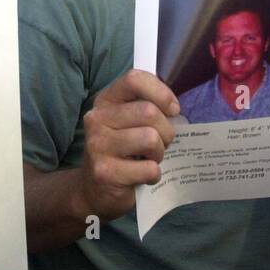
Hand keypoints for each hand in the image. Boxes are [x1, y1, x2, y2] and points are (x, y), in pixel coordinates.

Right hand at [78, 69, 178, 221]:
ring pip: (150, 138)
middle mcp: (97, 119)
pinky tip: (144, 177)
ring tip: (150, 159)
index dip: (161, 93)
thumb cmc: (123, 151)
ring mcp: (98, 145)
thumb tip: (174, 109)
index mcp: (106, 100)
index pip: (134, 79)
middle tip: (161, 143)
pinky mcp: (105, 172)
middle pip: (149, 112)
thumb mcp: (129, 122)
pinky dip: (154, 175)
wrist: (95, 189)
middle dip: (166, 131)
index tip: (172, 110)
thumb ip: (148, 107)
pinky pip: (149, 168)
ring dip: (159, 153)